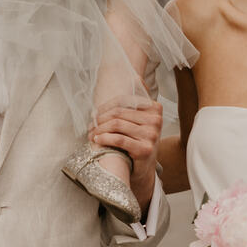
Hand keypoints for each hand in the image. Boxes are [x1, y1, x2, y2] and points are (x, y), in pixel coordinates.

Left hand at [89, 97, 162, 214]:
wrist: (143, 169)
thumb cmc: (137, 141)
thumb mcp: (140, 120)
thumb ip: (137, 100)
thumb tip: (136, 76)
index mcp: (155, 108)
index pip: (124, 100)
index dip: (105, 107)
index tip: (94, 114)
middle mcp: (156, 120)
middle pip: (119, 113)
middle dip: (100, 119)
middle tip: (90, 126)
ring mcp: (152, 135)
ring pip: (116, 125)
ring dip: (99, 129)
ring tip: (91, 134)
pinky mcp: (145, 149)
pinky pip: (118, 139)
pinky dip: (104, 138)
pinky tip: (97, 140)